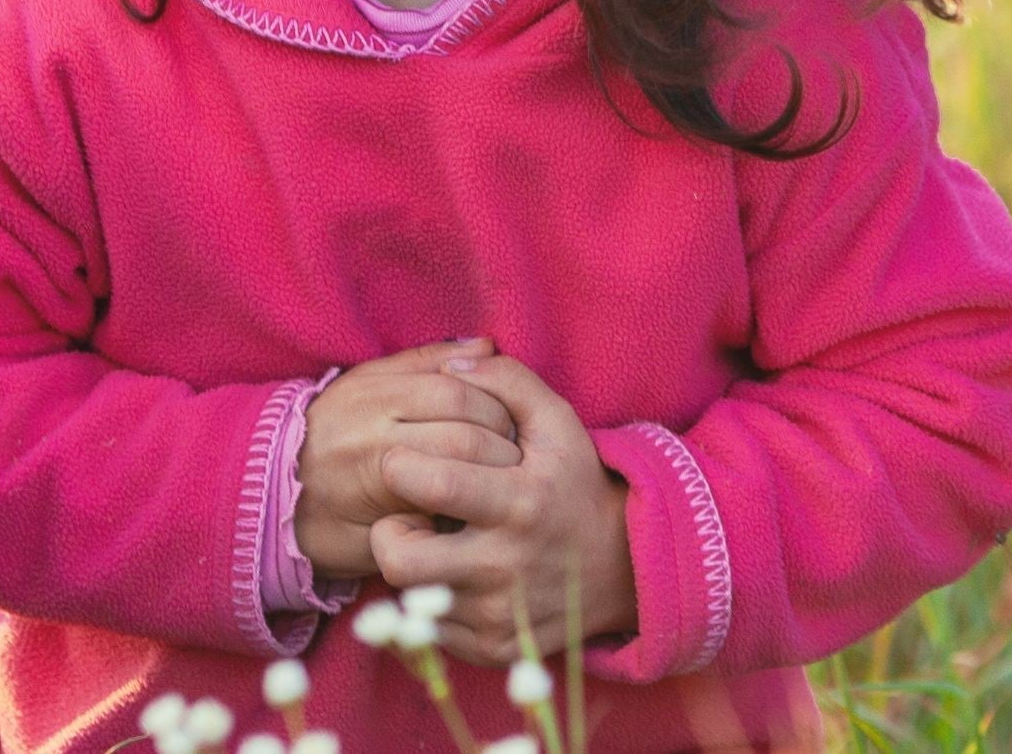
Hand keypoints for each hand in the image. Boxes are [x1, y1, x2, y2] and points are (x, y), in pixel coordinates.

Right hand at [294, 339, 521, 578]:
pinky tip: (475, 515)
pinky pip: (437, 523)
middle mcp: (374, 437)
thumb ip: (425, 363)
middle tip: (517, 459)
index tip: (510, 421)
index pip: (459, 394)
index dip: (496, 408)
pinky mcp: (382, 531)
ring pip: (457, 480)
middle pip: (466, 437)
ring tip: (501, 486)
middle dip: (504, 449)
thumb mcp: (368, 383)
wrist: (270, 491)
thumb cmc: (332, 431)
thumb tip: (487, 344)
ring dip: (491, 484)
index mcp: (375, 395)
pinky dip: (464, 518)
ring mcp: (376, 489)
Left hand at [368, 352, 638, 666]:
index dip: (399, 467)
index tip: (404, 462)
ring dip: (410, 565)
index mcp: (518, 502)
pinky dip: (432, 601)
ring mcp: (498, 615)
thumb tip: (452, 363)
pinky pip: (431, 628)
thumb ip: (506, 381)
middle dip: (388, 530)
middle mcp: (506, 566)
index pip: (429, 484)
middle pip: (400, 558)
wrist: (623, 566)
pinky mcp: (493, 649)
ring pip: (409, 596)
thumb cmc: (574, 483)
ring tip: (431, 542)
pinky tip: (455, 575)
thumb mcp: (557, 422)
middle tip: (407, 513)